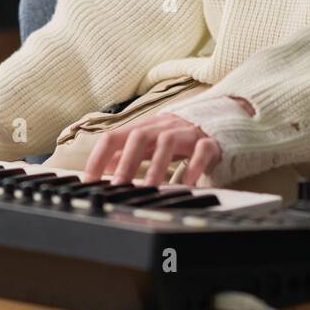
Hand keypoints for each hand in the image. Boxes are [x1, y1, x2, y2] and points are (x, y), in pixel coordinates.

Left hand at [83, 113, 221, 187]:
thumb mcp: (149, 142)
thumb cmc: (177, 136)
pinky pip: (201, 151)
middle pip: (140, 136)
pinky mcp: (210, 142)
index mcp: (144, 127)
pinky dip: (193, 167)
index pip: (114, 136)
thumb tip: (101, 168)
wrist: (219, 119)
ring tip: (149, 189)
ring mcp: (187, 132)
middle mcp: (163, 126)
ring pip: (168, 142)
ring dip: (156, 166)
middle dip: (126, 162)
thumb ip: (127, 152)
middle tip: (118, 188)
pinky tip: (186, 185)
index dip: (98, 157)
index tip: (89, 181)